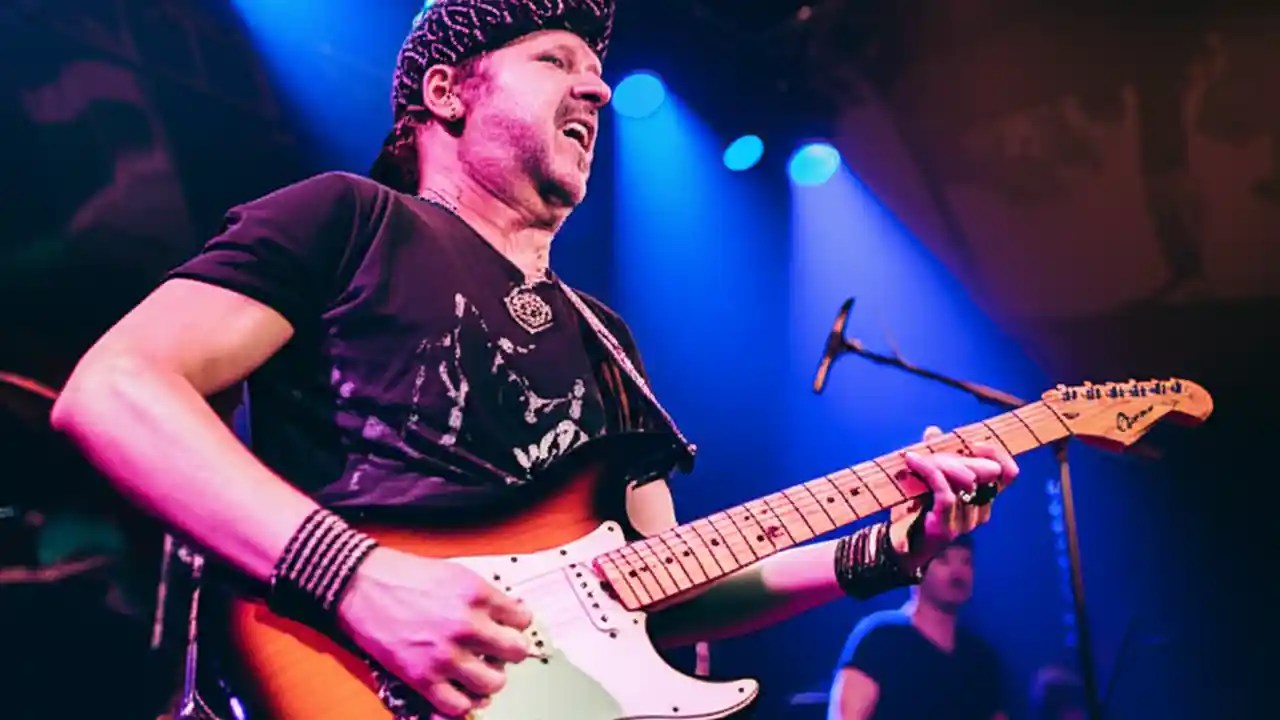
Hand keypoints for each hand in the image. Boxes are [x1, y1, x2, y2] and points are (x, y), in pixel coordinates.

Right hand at [336, 547, 533, 716]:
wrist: (362, 586)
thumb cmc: (404, 576)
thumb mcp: (455, 574)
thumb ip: (484, 596)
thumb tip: (509, 614)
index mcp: (477, 595)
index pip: (523, 620)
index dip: (517, 625)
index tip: (509, 628)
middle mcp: (466, 625)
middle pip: (516, 652)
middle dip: (509, 652)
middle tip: (497, 651)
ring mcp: (445, 655)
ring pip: (493, 684)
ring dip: (489, 679)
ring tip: (479, 671)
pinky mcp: (422, 677)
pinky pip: (458, 705)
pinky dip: (463, 702)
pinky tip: (459, 689)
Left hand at [890, 425, 1018, 568]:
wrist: (898, 545)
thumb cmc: (914, 510)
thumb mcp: (926, 480)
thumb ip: (934, 456)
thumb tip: (934, 431)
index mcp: (982, 499)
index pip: (1006, 476)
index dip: (998, 455)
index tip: (976, 442)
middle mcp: (980, 512)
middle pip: (983, 473)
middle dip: (957, 455)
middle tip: (933, 448)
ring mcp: (965, 522)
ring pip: (963, 481)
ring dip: (938, 463)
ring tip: (915, 457)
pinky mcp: (946, 527)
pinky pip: (945, 492)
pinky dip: (929, 472)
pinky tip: (913, 461)